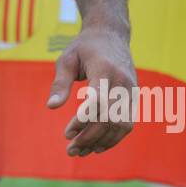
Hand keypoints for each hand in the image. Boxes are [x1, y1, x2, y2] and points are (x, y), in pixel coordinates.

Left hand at [47, 25, 136, 156]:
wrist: (111, 34)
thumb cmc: (84, 47)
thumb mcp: (66, 59)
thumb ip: (60, 83)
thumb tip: (51, 107)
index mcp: (104, 70)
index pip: (97, 101)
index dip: (83, 121)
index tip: (66, 133)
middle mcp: (122, 81)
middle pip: (110, 118)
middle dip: (89, 138)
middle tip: (70, 150)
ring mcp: (131, 90)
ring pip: (121, 125)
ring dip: (101, 142)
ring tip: (80, 152)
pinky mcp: (134, 97)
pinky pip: (127, 123)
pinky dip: (113, 138)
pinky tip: (96, 146)